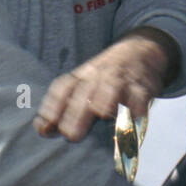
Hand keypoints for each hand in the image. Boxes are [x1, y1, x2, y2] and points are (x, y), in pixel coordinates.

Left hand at [34, 26, 179, 142]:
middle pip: (85, 92)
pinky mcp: (143, 86)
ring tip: (102, 113)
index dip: (53, 107)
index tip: (44, 128)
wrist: (140, 50)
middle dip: (78, 113)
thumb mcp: (82, 86)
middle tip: (72, 135)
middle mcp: (98, 76)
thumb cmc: (103, 78)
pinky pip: (140, 93)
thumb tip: (42, 130)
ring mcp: (121, 79)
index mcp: (80, 76)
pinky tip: (135, 115)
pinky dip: (138, 103)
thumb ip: (62, 108)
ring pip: (112, 86)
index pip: (63, 88)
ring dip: (106, 99)